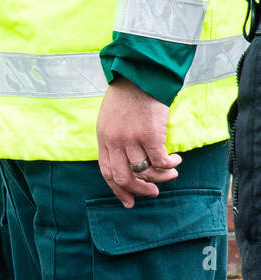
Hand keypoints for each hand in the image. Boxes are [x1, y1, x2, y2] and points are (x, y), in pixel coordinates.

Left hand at [97, 76, 181, 206]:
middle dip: (140, 190)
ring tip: (171, 173)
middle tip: (153, 193)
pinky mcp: (150, 134)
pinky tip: (176, 160)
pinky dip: (170, 165)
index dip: (118, 190)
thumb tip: (127, 164)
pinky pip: (160, 161)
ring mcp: (131, 139)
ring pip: (145, 171)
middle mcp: (114, 141)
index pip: (107, 172)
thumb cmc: (126, 97)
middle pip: (124, 177)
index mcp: (103, 139)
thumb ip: (114, 141)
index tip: (129, 202)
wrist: (138, 77)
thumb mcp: (109, 120)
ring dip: (160, 177)